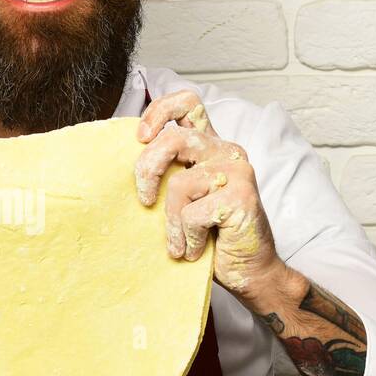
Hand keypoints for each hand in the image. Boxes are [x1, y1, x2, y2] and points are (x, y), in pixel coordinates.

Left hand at [133, 91, 283, 298]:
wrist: (250, 271)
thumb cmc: (213, 237)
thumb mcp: (185, 200)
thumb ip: (169, 174)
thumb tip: (124, 165)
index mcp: (212, 146)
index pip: (188, 103)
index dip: (159, 111)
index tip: (141, 137)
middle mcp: (227, 151)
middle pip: (173, 138)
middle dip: (147, 170)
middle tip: (145, 200)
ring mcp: (237, 172)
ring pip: (178, 184)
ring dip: (170, 222)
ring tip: (180, 243)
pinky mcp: (241, 197)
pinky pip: (192, 215)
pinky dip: (188, 239)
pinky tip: (197, 250)